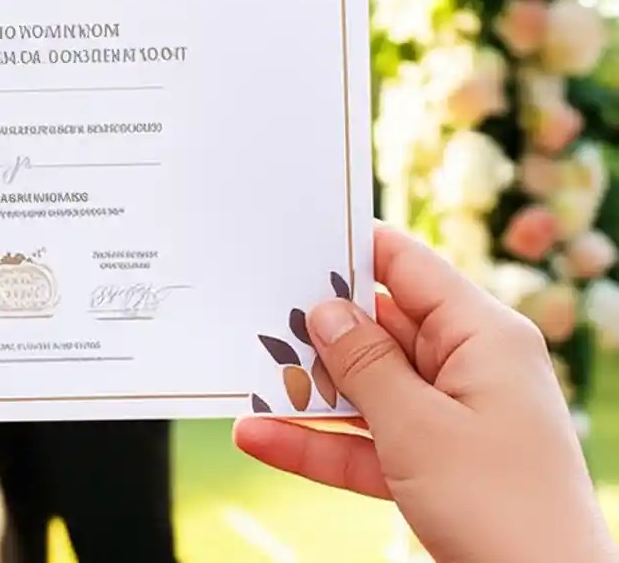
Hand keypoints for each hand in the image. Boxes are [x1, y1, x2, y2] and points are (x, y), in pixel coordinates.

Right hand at [235, 226, 617, 562]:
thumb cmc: (500, 504)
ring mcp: (449, 419)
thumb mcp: (418, 427)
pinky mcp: (431, 466)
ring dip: (307, 393)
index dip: (354, 252)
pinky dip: (318, 442)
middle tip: (252, 317)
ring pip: (365, 390)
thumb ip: (365, 365)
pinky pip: (364, 442)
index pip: (411, 269)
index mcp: (483, 337)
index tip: (295, 238)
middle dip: (317, 331)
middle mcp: (468, 369)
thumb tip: (325, 312)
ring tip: (244, 379)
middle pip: (379, 331)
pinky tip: (260, 437)